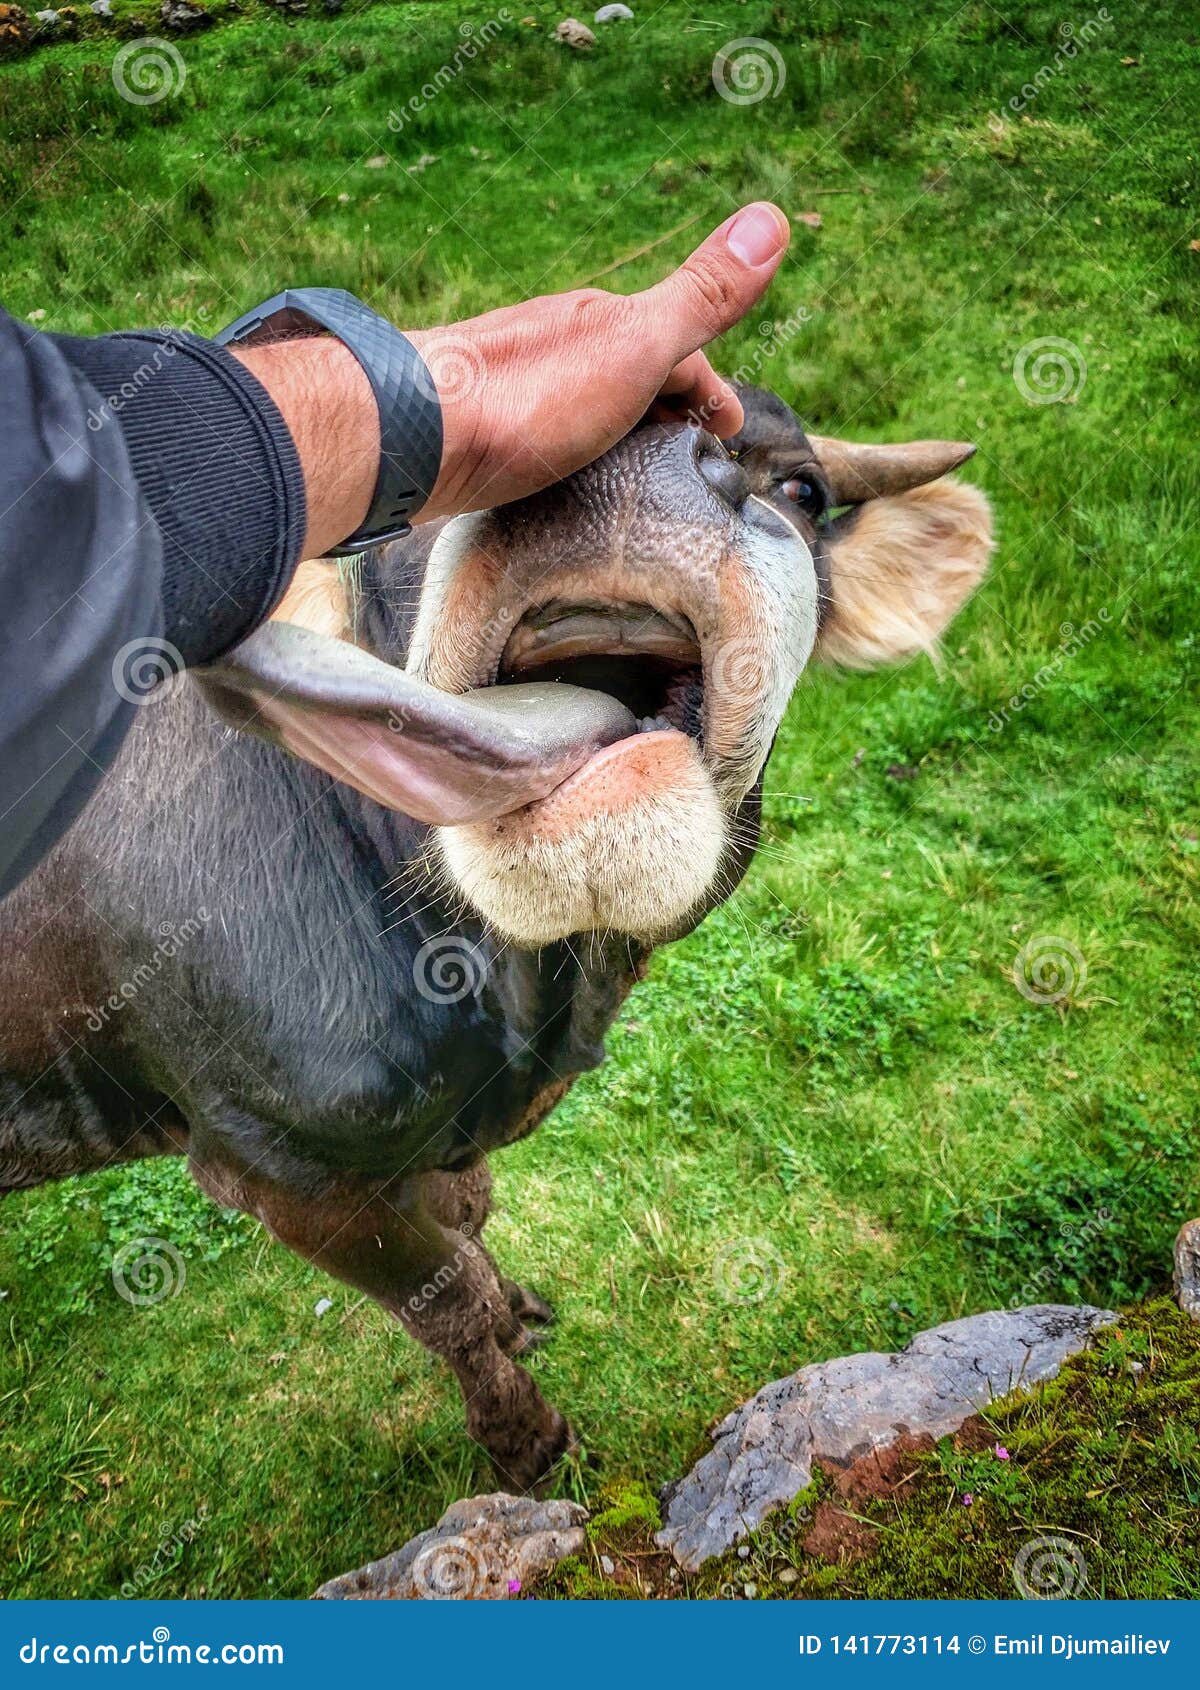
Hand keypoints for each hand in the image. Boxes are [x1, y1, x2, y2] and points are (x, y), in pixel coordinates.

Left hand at [232, 202, 789, 557]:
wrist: (418, 434)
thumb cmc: (532, 393)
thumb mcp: (636, 343)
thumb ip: (701, 296)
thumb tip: (772, 217)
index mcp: (604, 325)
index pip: (677, 348)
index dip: (712, 390)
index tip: (730, 433)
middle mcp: (561, 348)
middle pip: (631, 375)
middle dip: (668, 409)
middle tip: (691, 459)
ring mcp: (521, 389)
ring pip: (589, 408)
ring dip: (621, 433)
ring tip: (639, 478)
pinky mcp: (487, 434)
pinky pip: (550, 440)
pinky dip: (578, 456)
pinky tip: (568, 482)